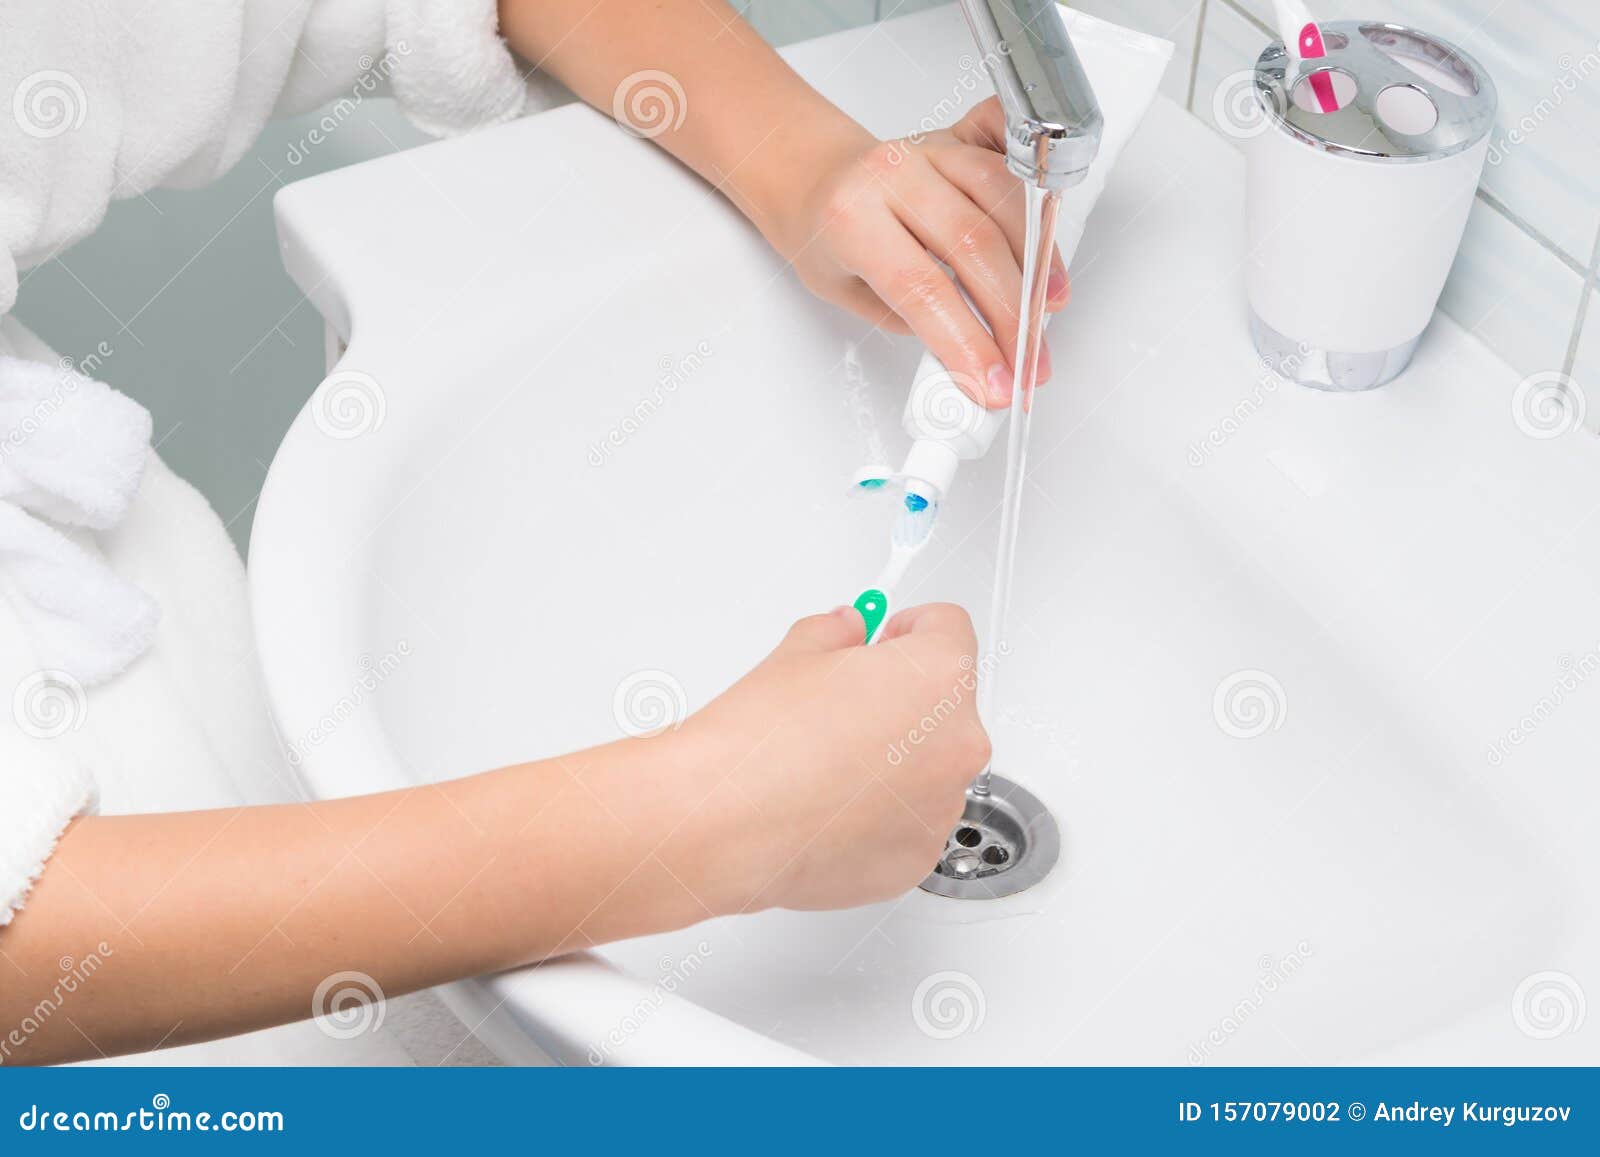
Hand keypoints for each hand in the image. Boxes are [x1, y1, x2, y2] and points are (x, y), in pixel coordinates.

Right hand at [660, 602, 989, 911]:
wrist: (725, 824)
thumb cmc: (760, 743)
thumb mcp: (795, 655)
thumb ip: (836, 633)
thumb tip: (847, 634)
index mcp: (939, 676)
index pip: (949, 628)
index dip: (910, 630)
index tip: (886, 640)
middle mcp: (957, 743)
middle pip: (944, 703)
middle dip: (901, 699)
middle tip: (844, 705)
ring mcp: (941, 808)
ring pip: (929, 768)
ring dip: (893, 761)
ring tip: (827, 763)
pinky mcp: (916, 859)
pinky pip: (908, 822)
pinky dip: (878, 814)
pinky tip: (828, 806)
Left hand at [767, 96, 1067, 407]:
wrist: (812, 175)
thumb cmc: (824, 234)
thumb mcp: (846, 292)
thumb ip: (909, 321)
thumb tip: (972, 354)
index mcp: (852, 217)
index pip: (922, 289)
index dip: (967, 343)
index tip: (995, 385)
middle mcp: (893, 175)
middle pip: (973, 247)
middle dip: (1012, 317)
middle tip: (1029, 364)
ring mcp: (929, 151)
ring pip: (1003, 203)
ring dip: (1036, 264)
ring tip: (1048, 311)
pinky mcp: (958, 140)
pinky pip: (1010, 166)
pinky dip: (1036, 202)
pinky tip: (1049, 238)